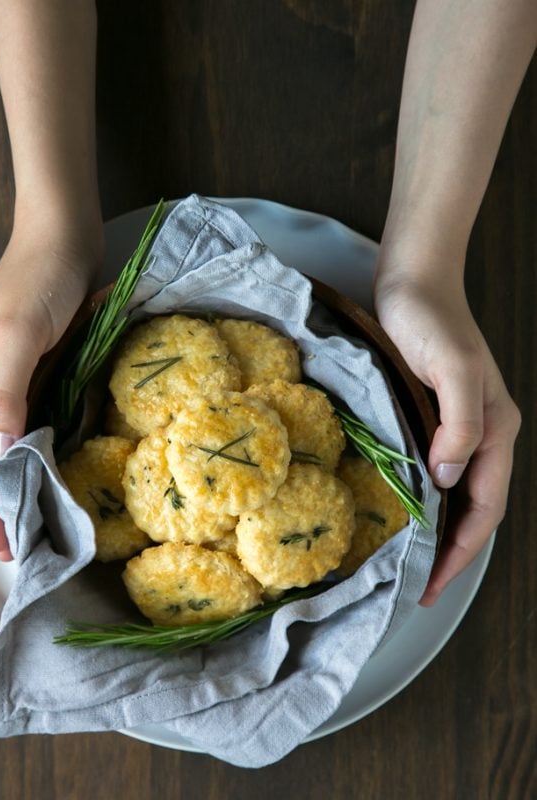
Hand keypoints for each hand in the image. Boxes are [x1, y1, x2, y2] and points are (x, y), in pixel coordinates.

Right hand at [0, 221, 100, 560]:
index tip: (1, 541)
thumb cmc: (40, 278)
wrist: (63, 239)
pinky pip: (29, 421)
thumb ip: (9, 391)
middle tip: (15, 550)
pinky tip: (44, 477)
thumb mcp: (22, 333)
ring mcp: (5, 378)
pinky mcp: (32, 372)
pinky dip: (35, 451)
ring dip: (17, 480)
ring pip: (7, 440)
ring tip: (29, 525)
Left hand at [374, 271, 520, 605]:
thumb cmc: (431, 319)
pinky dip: (424, 501)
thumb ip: (459, 424)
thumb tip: (449, 478)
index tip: (431, 587)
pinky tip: (403, 511)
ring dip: (439, 531)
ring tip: (411, 563)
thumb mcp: (451, 369)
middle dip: (451, 553)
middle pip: (473, 509)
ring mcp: (458, 426)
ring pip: (455, 494)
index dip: (460, 553)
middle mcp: (482, 434)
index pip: (483, 509)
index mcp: (494, 431)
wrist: (415, 279)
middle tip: (418, 589)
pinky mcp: (432, 415)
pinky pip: (435, 471)